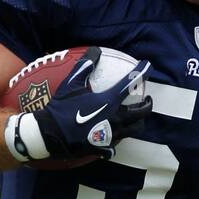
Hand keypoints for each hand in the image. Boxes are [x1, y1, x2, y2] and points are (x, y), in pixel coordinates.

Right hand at [5, 46, 151, 162]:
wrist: (50, 135)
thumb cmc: (61, 107)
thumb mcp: (71, 84)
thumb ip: (85, 66)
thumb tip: (95, 50)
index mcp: (109, 101)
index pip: (131, 83)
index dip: (142, 72)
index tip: (147, 65)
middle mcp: (115, 118)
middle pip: (141, 112)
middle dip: (147, 104)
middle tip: (146, 100)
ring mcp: (111, 135)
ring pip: (134, 129)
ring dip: (137, 122)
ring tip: (135, 118)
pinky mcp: (104, 148)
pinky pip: (116, 144)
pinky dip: (118, 138)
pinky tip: (114, 136)